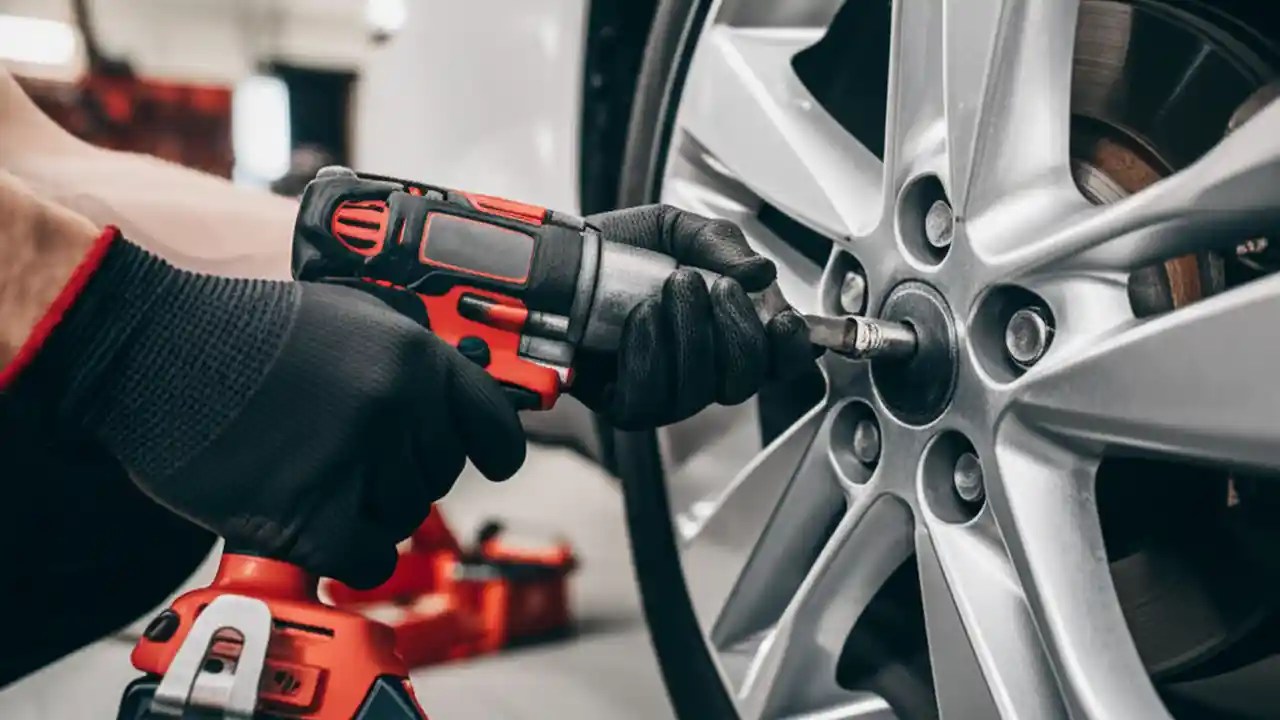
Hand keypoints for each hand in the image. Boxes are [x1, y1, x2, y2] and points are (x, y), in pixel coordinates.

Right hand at [15, 232, 525, 588]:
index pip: (495, 425)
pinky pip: (368, 560)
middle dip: (403, 472)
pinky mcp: (309, 513)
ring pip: (405, 519)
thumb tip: (458, 395)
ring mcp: (355, 459)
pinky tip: (317, 525)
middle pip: (440, 476)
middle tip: (351, 456)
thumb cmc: (245, 330)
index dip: (496, 450)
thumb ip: (410, 355)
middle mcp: (395, 407)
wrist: (157, 348)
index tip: (494, 462)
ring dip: (368, 510)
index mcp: (414, 356)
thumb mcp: (350, 314)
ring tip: (316, 476)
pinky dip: (347, 553)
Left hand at [572, 205, 814, 429]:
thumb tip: (762, 274)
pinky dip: (649, 354)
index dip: (792, 349)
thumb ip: (722, 244)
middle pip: (745, 381)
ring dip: (690, 336)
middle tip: (712, 286)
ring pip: (699, 392)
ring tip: (668, 289)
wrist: (556, 261)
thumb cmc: (617, 250)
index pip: (780, 360)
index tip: (782, 318)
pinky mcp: (623, 403)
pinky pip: (648, 400)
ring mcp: (665, 391)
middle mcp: (702, 368)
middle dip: (737, 332)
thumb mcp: (676, 230)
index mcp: (728, 330)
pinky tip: (640, 318)